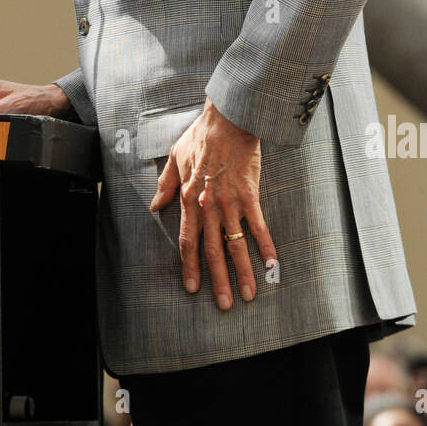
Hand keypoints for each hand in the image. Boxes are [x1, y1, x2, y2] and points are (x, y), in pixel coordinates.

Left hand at [150, 98, 277, 310]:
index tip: (192, 288)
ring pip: (235, 245)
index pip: (188, 241)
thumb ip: (164, 185)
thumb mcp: (173, 158)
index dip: (189, 267)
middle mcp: (208, 206)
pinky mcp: (250, 195)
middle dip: (217, 280)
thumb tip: (155, 205)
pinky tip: (272, 264)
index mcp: (188, 199)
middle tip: (222, 305)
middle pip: (212, 251)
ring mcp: (230, 202)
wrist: (226, 120)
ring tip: (247, 295)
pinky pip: (258, 226)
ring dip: (241, 271)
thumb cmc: (200, 136)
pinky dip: (265, 246)